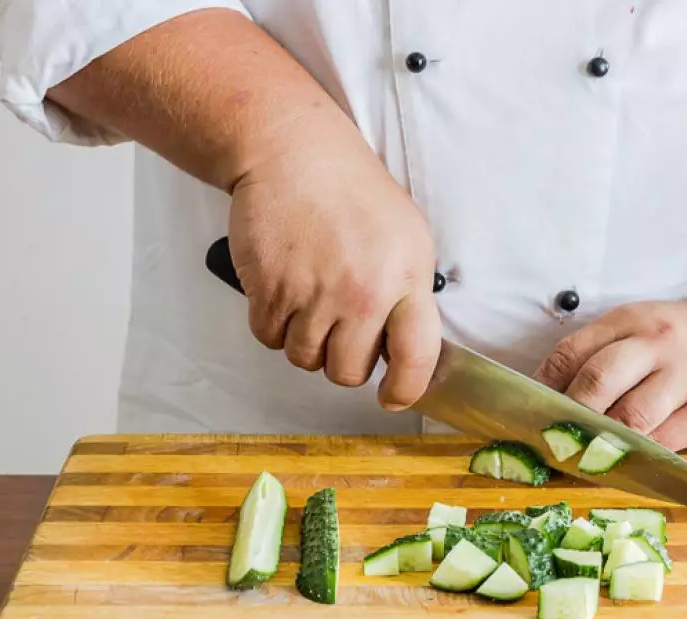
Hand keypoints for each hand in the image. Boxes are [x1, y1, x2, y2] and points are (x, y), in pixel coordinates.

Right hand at [227, 110, 440, 409]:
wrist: (293, 153)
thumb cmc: (352, 193)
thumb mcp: (408, 237)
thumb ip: (409, 295)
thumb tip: (402, 350)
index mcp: (406, 278)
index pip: (417, 358)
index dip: (406, 390)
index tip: (394, 396)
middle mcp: (363, 293)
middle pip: (349, 372)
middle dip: (343, 359)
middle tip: (340, 326)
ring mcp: (314, 295)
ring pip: (305, 360)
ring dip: (305, 341)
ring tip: (310, 299)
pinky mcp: (269, 291)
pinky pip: (269, 339)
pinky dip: (272, 323)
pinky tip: (284, 288)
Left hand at [533, 293, 686, 449]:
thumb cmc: (681, 344)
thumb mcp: (639, 331)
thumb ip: (599, 358)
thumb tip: (546, 405)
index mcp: (628, 321)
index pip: (571, 352)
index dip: (542, 389)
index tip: (527, 417)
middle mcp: (657, 343)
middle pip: (597, 383)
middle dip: (569, 420)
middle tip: (552, 446)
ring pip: (630, 420)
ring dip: (601, 447)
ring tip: (582, 462)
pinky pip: (663, 444)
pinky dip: (638, 460)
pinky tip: (624, 465)